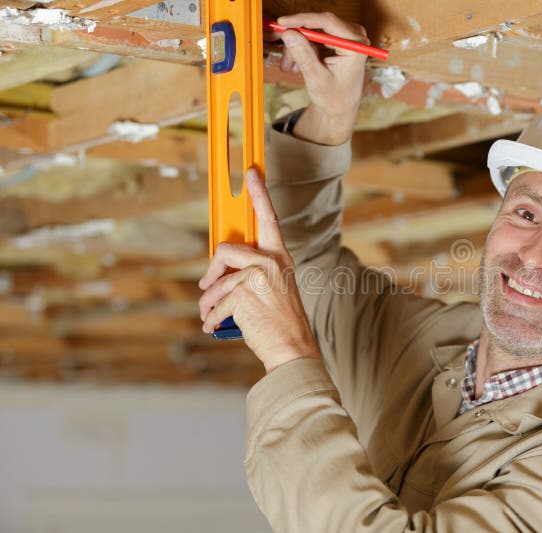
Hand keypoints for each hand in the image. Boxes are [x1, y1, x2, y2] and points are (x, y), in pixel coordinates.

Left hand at [198, 168, 319, 372]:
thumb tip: (221, 271)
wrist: (292, 349)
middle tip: (207, 287)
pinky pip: (215, 303)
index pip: (268, 218)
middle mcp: (271, 261)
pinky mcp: (244, 294)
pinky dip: (210, 319)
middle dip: (210, 271)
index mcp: (280, 257)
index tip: (250, 173)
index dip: (259, 193)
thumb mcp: (273, 287)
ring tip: (211, 316)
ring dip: (208, 304)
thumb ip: (252, 271)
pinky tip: (214, 327)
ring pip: (216, 282)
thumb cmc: (281, 321)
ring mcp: (258, 276)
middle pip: (225, 250)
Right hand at [271, 12, 367, 144]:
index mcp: (355, 46)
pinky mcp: (336, 39)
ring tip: (290, 67)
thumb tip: (288, 34)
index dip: (303, 19)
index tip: (283, 22)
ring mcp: (345, 36)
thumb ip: (303, 56)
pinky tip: (298, 64)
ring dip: (297, 47)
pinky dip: (302, 48)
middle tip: (282, 51)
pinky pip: (313, 36)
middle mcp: (354, 36)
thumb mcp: (316, 80)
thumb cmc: (335, 98)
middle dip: (297, 38)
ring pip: (312, 30)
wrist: (341, 108)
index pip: (327, 22)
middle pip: (318, 24)